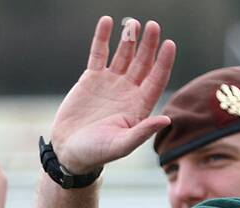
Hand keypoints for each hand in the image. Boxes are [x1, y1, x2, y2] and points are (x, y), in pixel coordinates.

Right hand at [47, 16, 175, 174]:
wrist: (69, 150)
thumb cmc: (97, 153)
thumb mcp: (122, 145)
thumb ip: (143, 131)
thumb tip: (167, 119)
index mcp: (139, 107)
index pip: (156, 79)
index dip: (164, 62)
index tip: (170, 44)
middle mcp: (128, 92)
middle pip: (143, 63)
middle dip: (148, 45)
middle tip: (153, 26)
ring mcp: (110, 83)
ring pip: (123, 55)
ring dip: (129, 38)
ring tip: (133, 23)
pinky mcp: (91, 78)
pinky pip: (99, 53)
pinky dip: (102, 38)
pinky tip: (107, 21)